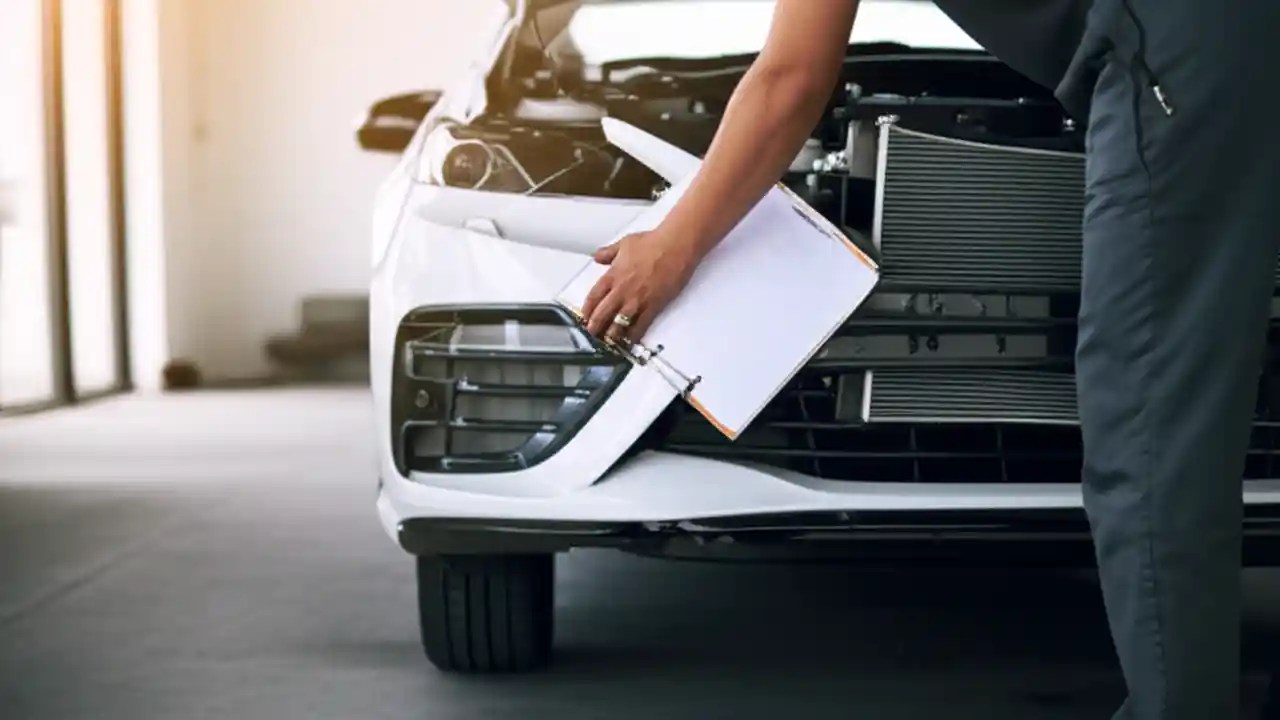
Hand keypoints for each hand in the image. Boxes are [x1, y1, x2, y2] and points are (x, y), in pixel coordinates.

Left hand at [582, 228, 699, 344]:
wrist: (675, 247)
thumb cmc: (653, 243)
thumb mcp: (625, 243)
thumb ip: (609, 252)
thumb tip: (598, 256)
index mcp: (613, 275)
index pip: (593, 297)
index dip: (587, 310)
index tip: (585, 317)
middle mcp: (622, 290)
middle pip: (602, 315)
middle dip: (594, 327)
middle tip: (593, 333)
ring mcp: (637, 300)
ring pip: (618, 325)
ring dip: (611, 335)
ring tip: (608, 341)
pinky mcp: (653, 306)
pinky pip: (640, 326)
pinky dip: (633, 336)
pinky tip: (629, 341)